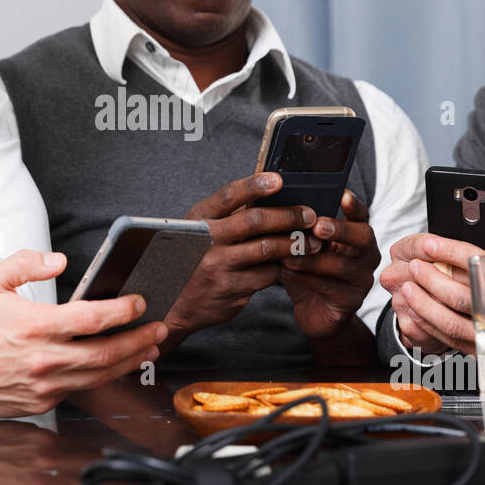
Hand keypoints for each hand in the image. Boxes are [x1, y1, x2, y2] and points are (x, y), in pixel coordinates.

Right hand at [0, 250, 164, 416]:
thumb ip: (26, 264)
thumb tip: (59, 262)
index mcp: (35, 326)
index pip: (92, 318)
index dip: (122, 311)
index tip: (139, 302)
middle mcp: (44, 359)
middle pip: (106, 353)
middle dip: (139, 340)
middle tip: (159, 328)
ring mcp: (44, 385)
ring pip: (99, 376)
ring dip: (130, 361)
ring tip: (149, 348)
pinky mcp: (42, 402)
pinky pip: (80, 389)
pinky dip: (101, 376)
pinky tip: (115, 364)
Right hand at [163, 172, 321, 346]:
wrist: (172, 304)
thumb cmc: (191, 260)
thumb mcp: (197, 232)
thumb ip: (227, 214)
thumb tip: (266, 191)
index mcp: (198, 220)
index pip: (228, 196)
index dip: (254, 185)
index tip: (278, 180)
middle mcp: (206, 242)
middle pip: (254, 221)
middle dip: (288, 216)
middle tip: (309, 216)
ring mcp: (219, 267)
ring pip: (267, 249)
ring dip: (294, 244)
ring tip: (311, 242)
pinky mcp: (232, 290)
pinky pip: (267, 275)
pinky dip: (282, 267)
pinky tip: (290, 264)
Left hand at [280, 189, 380, 340]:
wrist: (313, 312)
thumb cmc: (308, 272)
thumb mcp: (304, 248)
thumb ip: (299, 230)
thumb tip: (278, 209)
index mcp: (357, 236)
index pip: (361, 215)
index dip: (354, 205)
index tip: (343, 194)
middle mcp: (366, 255)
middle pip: (363, 236)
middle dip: (341, 229)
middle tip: (318, 225)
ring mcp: (362, 279)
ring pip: (342, 265)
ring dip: (313, 259)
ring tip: (289, 254)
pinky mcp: (351, 301)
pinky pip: (330, 287)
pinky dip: (307, 278)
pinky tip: (288, 272)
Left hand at [380, 206, 484, 355]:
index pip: (482, 267)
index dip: (452, 253)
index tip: (428, 243)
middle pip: (465, 298)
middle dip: (433, 281)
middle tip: (413, 265)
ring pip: (454, 325)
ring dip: (425, 306)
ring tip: (407, 287)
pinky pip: (452, 342)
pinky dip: (429, 326)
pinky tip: (415, 310)